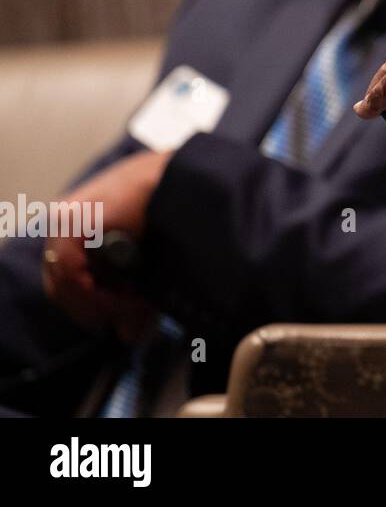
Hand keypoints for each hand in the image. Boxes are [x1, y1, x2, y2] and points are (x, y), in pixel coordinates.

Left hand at [41, 150, 169, 342]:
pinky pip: (70, 273)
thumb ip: (136, 298)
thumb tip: (128, 336)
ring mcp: (66, 221)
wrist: (192, 179)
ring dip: (102, 304)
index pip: (70, 285)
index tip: (126, 318)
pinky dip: (97, 293)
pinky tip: (126, 296)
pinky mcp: (72, 221)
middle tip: (133, 317)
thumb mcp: (152, 263)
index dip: (97, 307)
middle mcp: (68, 224)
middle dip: (100, 309)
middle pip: (64, 289)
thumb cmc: (178, 210)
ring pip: (64, 285)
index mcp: (82, 229)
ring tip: (136, 306)